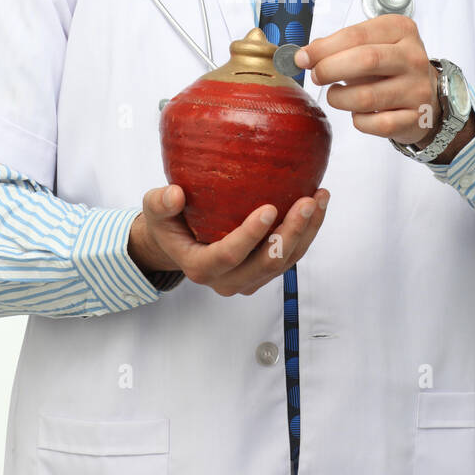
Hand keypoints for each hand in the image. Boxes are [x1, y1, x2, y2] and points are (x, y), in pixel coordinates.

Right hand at [128, 183, 329, 297]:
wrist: (179, 241)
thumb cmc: (168, 222)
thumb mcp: (155, 211)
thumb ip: (160, 203)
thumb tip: (175, 194)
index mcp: (200, 267)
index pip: (229, 255)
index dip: (250, 235)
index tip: (269, 208)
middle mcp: (228, 280)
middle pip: (267, 264)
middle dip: (291, 234)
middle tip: (306, 201)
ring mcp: (249, 278)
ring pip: (286, 261)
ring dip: (307, 231)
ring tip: (319, 197)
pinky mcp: (265, 270)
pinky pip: (292, 255)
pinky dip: (308, 231)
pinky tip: (318, 203)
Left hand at [295, 13, 440, 147]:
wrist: (427, 98)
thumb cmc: (391, 68)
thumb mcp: (371, 45)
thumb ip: (338, 46)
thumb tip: (305, 56)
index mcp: (401, 30)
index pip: (357, 35)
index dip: (324, 48)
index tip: (303, 57)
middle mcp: (413, 58)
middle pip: (365, 60)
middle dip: (330, 69)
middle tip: (316, 76)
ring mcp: (417, 89)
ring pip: (367, 97)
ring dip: (339, 98)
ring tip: (335, 94)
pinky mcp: (415, 118)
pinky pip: (376, 123)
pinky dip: (359, 120)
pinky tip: (359, 112)